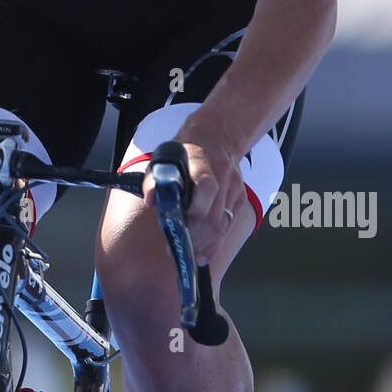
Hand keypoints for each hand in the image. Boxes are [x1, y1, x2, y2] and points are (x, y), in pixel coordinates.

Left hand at [142, 140, 247, 264]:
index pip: (207, 188)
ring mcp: (235, 187)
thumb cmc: (186, 150)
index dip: (194, 213)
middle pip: (215, 214)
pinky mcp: (240, 197)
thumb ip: (154, 179)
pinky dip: (216, 240)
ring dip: (206, 243)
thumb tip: (151, 198)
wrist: (216, 136)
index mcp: (203, 162)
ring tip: (189, 255)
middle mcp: (224, 175)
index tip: (178, 228)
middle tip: (178, 250)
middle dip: (196, 237)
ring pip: (223, 224)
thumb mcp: (163, 157)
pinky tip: (203, 251)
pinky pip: (229, 224)